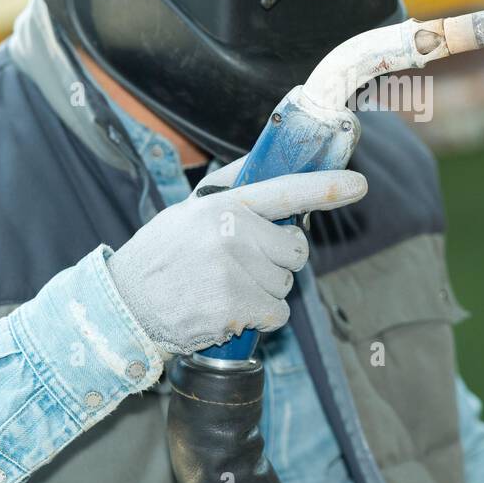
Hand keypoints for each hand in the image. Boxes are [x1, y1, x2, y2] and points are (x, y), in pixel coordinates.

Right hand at [106, 158, 366, 354]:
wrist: (125, 305)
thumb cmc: (161, 256)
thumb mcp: (188, 211)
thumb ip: (230, 190)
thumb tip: (265, 162)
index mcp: (222, 205)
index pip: (284, 191)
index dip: (326, 189)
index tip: (358, 185)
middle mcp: (230, 233)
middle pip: (294, 251)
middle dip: (278, 262)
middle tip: (243, 266)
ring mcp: (233, 271)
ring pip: (286, 285)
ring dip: (265, 292)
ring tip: (224, 288)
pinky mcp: (234, 307)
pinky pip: (276, 314)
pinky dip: (260, 319)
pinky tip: (229, 310)